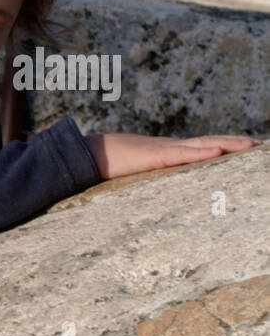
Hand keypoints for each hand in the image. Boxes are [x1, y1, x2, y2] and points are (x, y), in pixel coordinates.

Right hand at [84, 133, 261, 179]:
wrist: (83, 155)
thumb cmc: (101, 166)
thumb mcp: (129, 173)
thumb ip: (143, 178)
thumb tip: (148, 194)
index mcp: (162, 152)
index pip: (198, 146)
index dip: (221, 145)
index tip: (242, 147)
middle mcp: (167, 147)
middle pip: (208, 141)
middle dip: (235, 143)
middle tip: (259, 144)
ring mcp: (162, 149)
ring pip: (203, 145)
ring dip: (229, 145)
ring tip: (252, 145)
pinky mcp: (155, 156)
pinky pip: (183, 154)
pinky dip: (203, 153)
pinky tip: (220, 152)